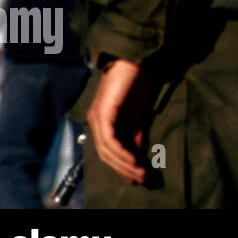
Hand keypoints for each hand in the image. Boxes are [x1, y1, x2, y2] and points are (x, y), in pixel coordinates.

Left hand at [86, 58, 148, 183]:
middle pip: (105, 155)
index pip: (107, 151)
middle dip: (124, 169)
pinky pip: (110, 140)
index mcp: (101, 121)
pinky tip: (134, 159)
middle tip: (142, 178)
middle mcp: (95, 121)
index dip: (121, 166)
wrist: (134, 59)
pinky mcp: (103, 113)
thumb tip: (137, 154)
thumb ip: (135, 132)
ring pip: (106, 150)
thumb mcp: (137, 112)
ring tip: (141, 172)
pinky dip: (122, 152)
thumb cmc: (135, 81)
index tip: (137, 177)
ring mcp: (97, 118)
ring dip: (124, 164)